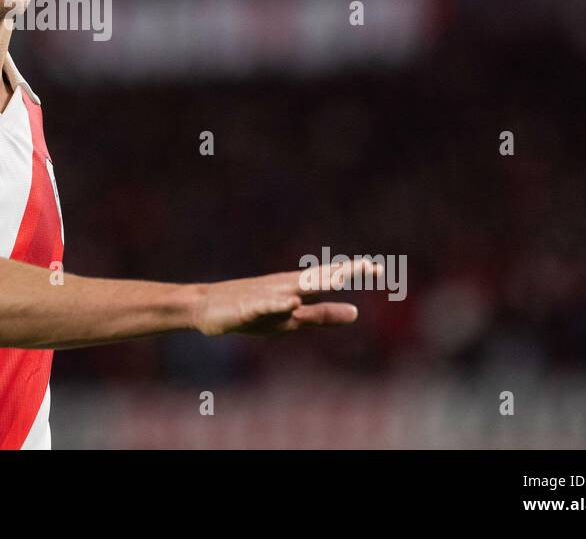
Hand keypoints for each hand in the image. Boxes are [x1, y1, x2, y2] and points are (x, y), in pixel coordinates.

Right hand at [191, 259, 382, 336]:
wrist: (206, 306)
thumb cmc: (251, 311)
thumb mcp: (292, 318)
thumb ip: (323, 314)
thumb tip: (356, 312)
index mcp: (298, 289)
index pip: (329, 279)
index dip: (353, 274)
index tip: (379, 270)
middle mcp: (285, 287)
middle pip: (318, 279)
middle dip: (342, 274)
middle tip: (369, 268)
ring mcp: (266, 296)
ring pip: (295, 288)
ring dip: (316, 283)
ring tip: (339, 280)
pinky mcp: (247, 308)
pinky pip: (264, 306)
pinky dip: (278, 303)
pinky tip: (290, 303)